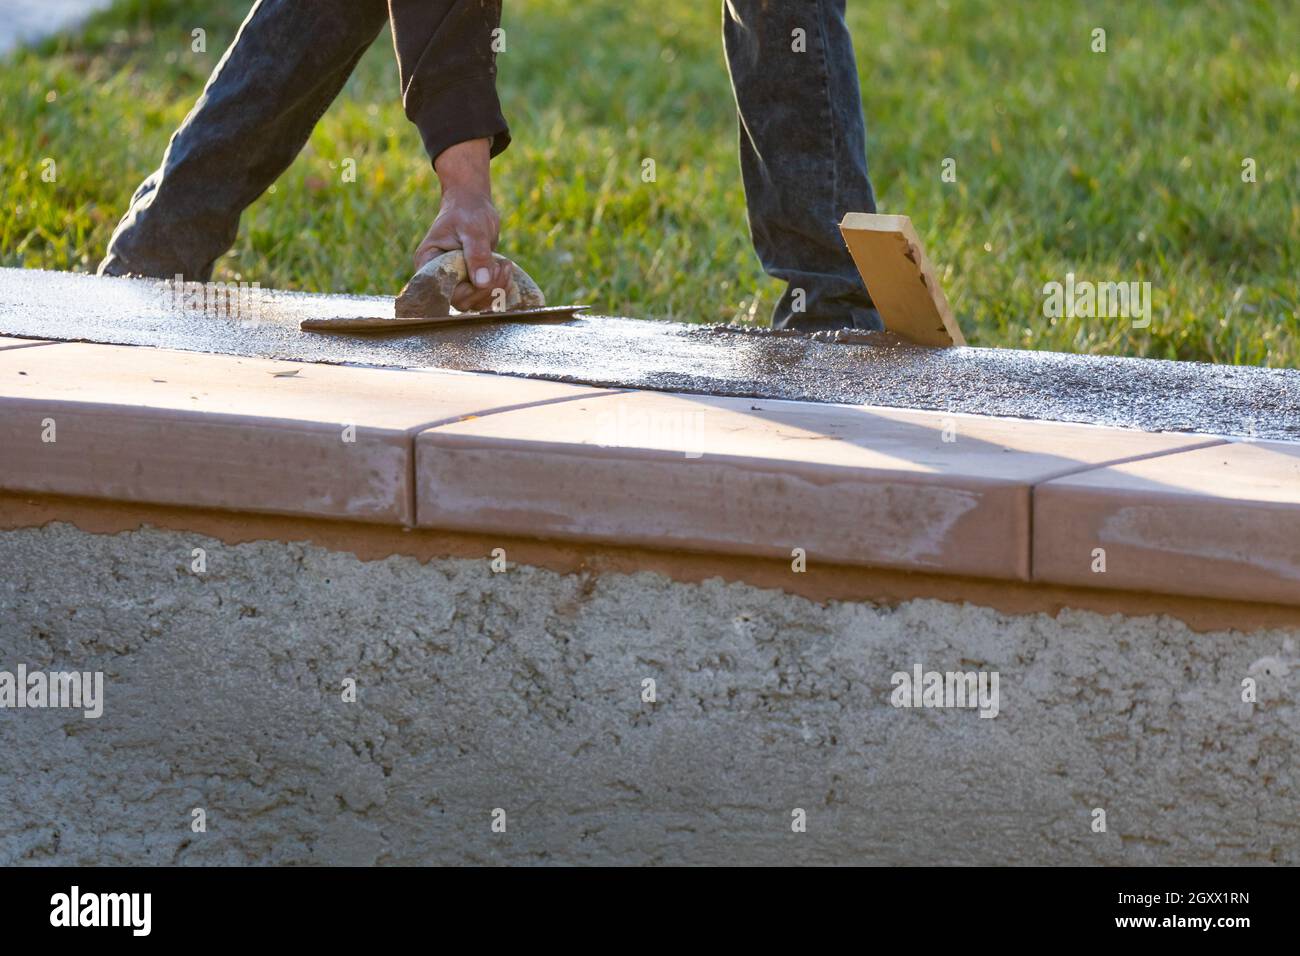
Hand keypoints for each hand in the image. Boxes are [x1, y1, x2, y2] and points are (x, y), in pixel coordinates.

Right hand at [415, 138, 512, 311]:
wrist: (472, 205)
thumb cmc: (468, 212)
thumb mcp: (473, 229)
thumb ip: (477, 253)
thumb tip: (482, 282)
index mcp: (429, 263)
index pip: (443, 292)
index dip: (467, 291)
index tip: (486, 273)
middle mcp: (440, 277)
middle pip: (462, 301)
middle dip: (486, 289)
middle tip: (502, 266)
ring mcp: (456, 282)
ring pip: (475, 303)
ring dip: (496, 289)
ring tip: (505, 265)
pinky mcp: (471, 283)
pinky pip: (484, 297)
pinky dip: (499, 288)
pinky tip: (506, 270)